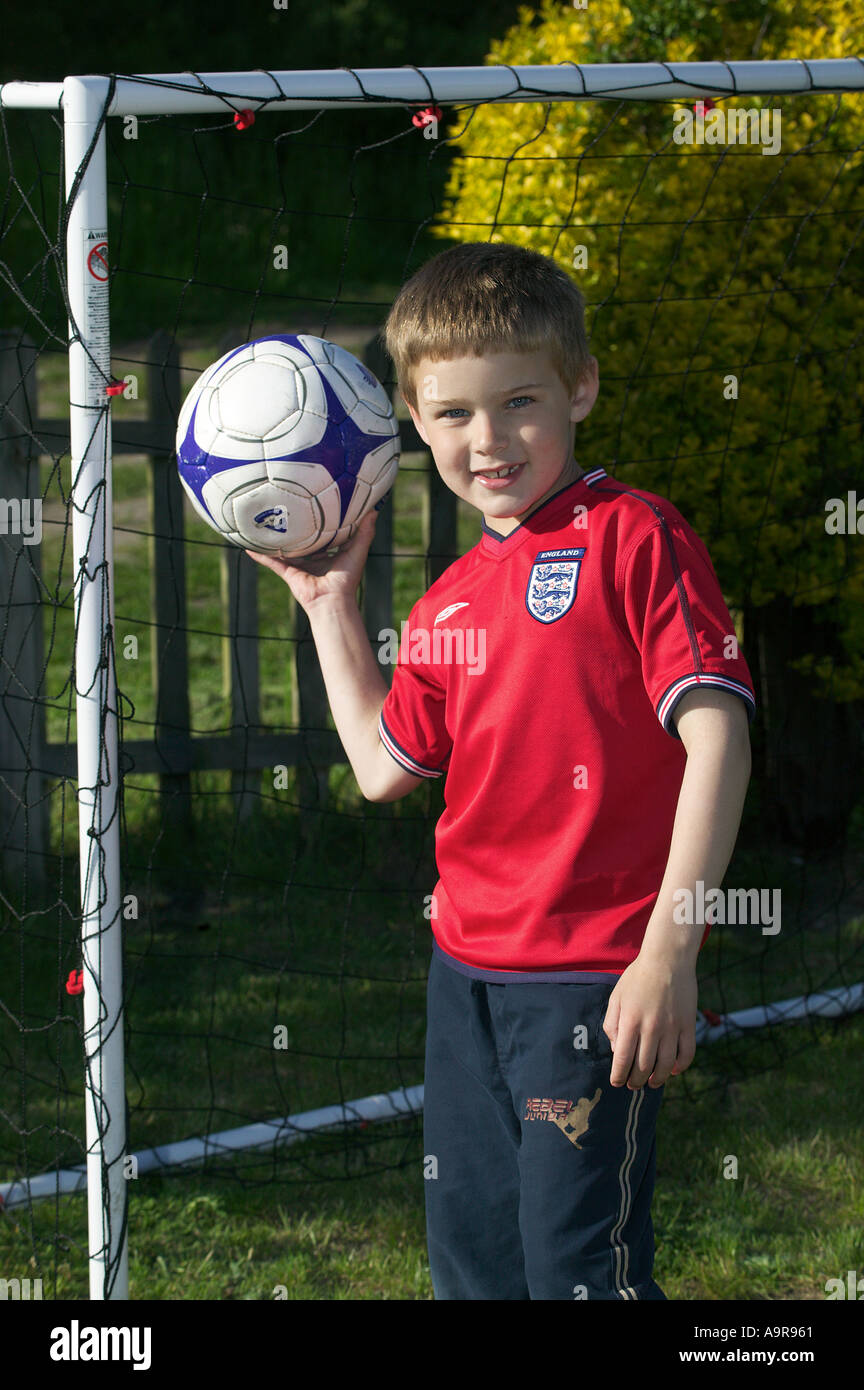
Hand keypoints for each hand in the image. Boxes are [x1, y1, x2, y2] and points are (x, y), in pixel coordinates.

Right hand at [244, 510, 378, 612]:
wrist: (332, 599)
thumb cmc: (347, 578)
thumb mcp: (358, 550)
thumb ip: (365, 531)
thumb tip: (375, 510)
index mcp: (329, 554)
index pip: (323, 535)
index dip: (320, 522)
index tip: (316, 506)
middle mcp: (313, 559)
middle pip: (302, 542)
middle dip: (295, 529)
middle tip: (286, 510)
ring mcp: (299, 567)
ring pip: (284, 550)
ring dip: (274, 541)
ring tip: (263, 524)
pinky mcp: (288, 573)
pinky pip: (271, 562)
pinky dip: (260, 555)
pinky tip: (248, 546)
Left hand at [602, 954, 696, 1090]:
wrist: (667, 960)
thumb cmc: (638, 979)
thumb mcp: (616, 998)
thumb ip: (612, 1024)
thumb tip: (616, 1050)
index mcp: (630, 1021)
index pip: (623, 1059)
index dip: (618, 1076)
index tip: (616, 1083)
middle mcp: (651, 1027)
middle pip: (644, 1067)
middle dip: (636, 1081)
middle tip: (633, 1085)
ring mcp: (672, 1028)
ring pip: (666, 1065)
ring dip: (658, 1079)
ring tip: (652, 1083)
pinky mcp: (688, 1025)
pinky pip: (687, 1054)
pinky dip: (681, 1067)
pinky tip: (673, 1070)